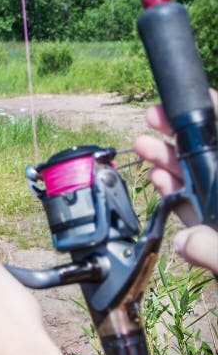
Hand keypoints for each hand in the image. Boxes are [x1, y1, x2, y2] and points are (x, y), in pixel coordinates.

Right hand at [134, 88, 217, 271]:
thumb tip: (184, 241)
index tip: (188, 102)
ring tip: (144, 147)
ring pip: (208, 184)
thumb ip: (216, 252)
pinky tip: (161, 183)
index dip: (216, 113)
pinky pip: (204, 212)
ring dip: (175, 166)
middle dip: (184, 139)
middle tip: (152, 121)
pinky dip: (182, 197)